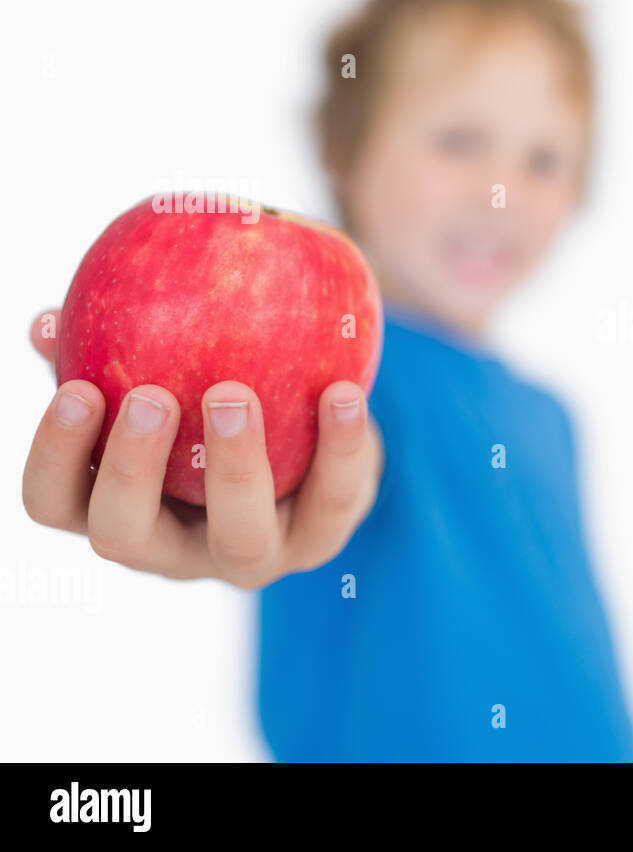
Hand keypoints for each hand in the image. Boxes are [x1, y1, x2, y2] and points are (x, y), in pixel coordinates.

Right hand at [22, 309, 382, 587]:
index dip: (56, 458)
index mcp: (122, 511)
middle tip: (148, 396)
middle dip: (131, 469)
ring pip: (238, 536)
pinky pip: (334, 497)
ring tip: (233, 392)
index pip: (57, 504)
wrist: (316, 443)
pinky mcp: (321, 540)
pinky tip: (340, 391)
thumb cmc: (215, 405)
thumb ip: (107, 352)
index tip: (77, 389)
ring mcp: (252, 557)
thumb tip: (44, 321)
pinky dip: (341, 445)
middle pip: (127, 537)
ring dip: (233, 465)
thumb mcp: (165, 381)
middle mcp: (176, 552)